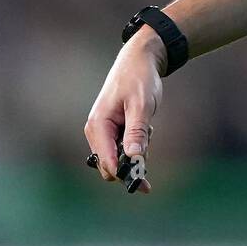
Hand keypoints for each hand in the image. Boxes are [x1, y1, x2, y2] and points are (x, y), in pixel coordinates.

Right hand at [83, 27, 165, 191]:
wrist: (140, 61)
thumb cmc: (139, 79)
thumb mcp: (141, 104)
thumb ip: (137, 130)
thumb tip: (134, 156)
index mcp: (98, 125)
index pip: (107, 161)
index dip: (124, 174)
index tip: (143, 184)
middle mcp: (97, 131)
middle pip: (111, 165)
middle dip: (132, 166)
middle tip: (150, 149)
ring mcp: (104, 132)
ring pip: (119, 159)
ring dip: (137, 152)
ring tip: (147, 127)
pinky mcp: (113, 131)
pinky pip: (124, 149)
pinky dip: (138, 144)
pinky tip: (146, 127)